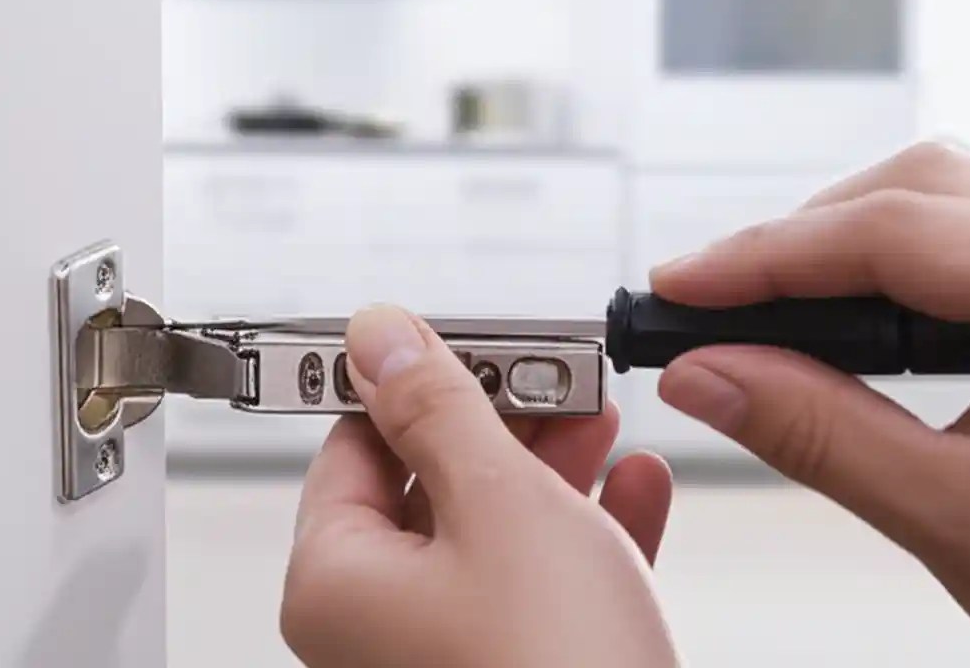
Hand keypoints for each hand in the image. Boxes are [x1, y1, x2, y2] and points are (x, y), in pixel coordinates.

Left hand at [280, 305, 679, 667]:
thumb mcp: (499, 505)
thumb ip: (440, 407)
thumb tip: (381, 335)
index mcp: (336, 582)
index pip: (353, 443)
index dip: (411, 379)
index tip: (466, 340)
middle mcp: (377, 625)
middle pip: (428, 483)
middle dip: (499, 422)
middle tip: (549, 376)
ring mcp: (447, 651)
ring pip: (492, 530)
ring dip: (551, 470)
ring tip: (601, 419)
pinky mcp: (517, 665)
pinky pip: (540, 583)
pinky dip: (585, 532)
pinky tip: (633, 488)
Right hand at [650, 141, 969, 642]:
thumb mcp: (961, 520)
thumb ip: (820, 436)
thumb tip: (705, 373)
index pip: (899, 231)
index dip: (769, 254)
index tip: (682, 287)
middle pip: (922, 187)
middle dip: (801, 240)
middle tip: (712, 305)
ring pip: (947, 196)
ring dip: (845, 244)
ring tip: (774, 315)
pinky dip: (897, 260)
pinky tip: (857, 314)